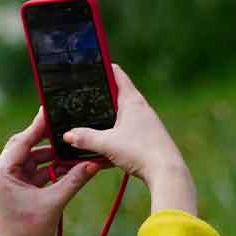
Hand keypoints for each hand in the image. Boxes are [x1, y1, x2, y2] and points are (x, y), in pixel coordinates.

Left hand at [0, 108, 101, 235]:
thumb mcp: (54, 203)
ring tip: (70, 148)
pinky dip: (47, 168)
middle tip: (63, 125)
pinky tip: (66, 165)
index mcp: (1, 174)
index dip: (37, 126)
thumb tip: (94, 162)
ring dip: (49, 155)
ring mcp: (7, 182)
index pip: (21, 142)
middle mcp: (0, 175)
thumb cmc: (29, 234)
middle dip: (44, 138)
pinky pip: (32, 172)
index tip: (50, 110)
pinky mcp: (15, 190)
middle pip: (22, 146)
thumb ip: (74, 180)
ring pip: (29, 159)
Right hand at [62, 65, 197, 215]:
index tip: (92, 63)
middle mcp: (142, 108)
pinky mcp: (150, 137)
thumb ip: (86, 138)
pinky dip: (118, 129)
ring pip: (125, 112)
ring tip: (94, 117)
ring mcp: (147, 123)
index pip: (117, 74)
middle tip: (85, 92)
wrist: (167, 172)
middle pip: (120, 93)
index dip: (104, 67)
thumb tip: (67, 135)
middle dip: (103, 93)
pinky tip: (110, 139)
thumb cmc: (140, 151)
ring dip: (111, 114)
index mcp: (132, 101)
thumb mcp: (107, 144)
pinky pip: (130, 128)